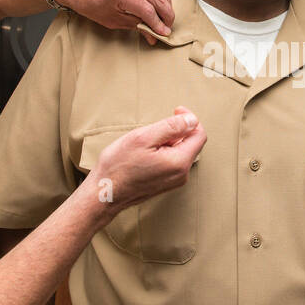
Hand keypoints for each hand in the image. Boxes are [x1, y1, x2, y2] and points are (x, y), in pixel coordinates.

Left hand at [51, 0, 174, 43]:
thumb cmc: (87, 1)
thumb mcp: (111, 20)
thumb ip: (135, 25)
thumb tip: (152, 34)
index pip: (148, 10)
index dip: (158, 24)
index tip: (163, 33)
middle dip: (166, 15)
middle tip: (167, 27)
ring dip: (166, 3)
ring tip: (165, 16)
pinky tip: (160, 2)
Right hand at [89, 107, 206, 212]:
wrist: (105, 193)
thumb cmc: (119, 166)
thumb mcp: (143, 137)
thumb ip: (171, 127)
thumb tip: (192, 120)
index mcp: (179, 162)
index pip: (199, 135)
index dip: (189, 119)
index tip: (175, 111)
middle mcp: (181, 174)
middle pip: (190, 143)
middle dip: (176, 131)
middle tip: (152, 129)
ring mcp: (174, 181)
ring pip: (180, 152)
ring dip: (167, 141)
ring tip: (145, 143)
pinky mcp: (166, 184)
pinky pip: (172, 161)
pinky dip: (163, 152)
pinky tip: (144, 153)